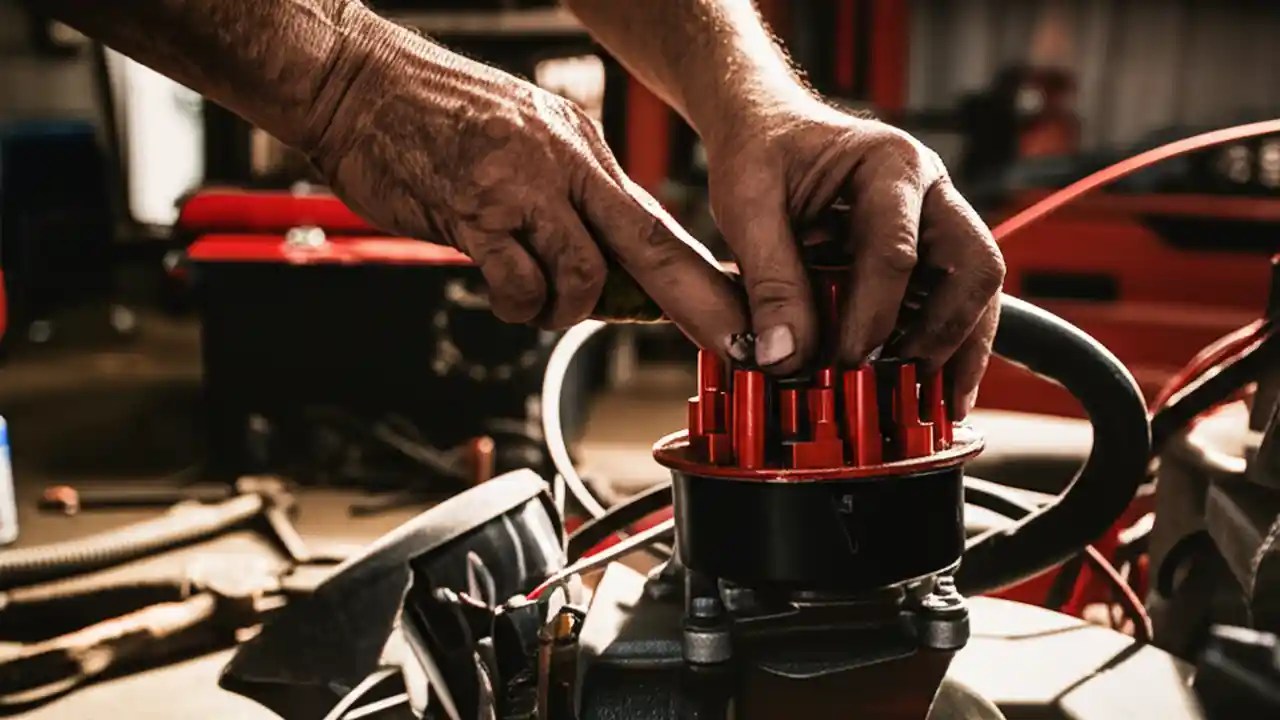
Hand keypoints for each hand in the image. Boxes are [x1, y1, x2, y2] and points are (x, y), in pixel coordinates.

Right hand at [303, 15, 747, 350]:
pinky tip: (503, 295)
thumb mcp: (525, 136)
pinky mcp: (473, 211)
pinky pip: (517, 281)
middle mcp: (562, 163)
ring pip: (584, 272)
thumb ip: (566, 193)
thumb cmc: (433, 113)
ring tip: (540, 306)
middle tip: (721, 340)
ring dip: (568, 309)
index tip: (730, 311)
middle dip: (694, 301)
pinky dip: (517, 304)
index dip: (699, 273)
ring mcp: (519, 185)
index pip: (655, 221)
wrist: (356, 82)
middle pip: (649, 244)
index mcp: (580, 148)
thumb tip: (603, 254)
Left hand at [702, 98, 1004, 416]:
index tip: (845, 363)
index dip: (873, 316)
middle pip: (974, 266)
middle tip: (905, 383)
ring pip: (977, 290)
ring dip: (960, 349)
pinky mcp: (926, 254)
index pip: (896, 251)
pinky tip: (931, 392)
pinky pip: (953, 303)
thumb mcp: (746, 207)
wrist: (767, 129)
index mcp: (889, 164)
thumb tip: (784, 358)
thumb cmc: (759, 153)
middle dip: (947, 334)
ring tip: (936, 406)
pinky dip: (946, 347)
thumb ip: (768, 282)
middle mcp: (930, 191)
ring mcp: (936, 222)